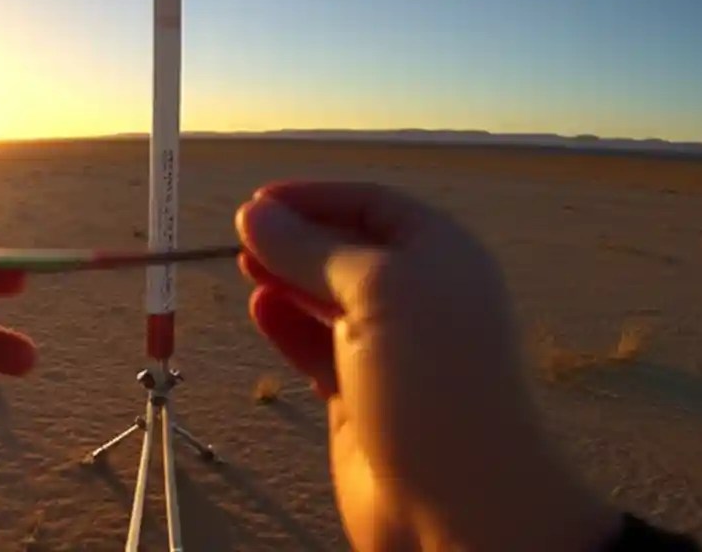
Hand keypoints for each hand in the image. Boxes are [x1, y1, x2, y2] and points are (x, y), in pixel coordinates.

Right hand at [236, 182, 618, 551]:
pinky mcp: (361, 392)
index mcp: (439, 256)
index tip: (257, 202)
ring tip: (245, 268)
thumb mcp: (375, 292)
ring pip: (327, 298)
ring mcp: (389, 347)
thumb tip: (253, 214)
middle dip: (295, 238)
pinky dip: (286, 325)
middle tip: (241, 237)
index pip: (371, 206)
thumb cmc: (431, 381)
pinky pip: (316, 346)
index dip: (314, 198)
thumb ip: (310, 249)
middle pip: (346, 248)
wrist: (460, 503)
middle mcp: (418, 295)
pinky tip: (260, 309)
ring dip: (286, 279)